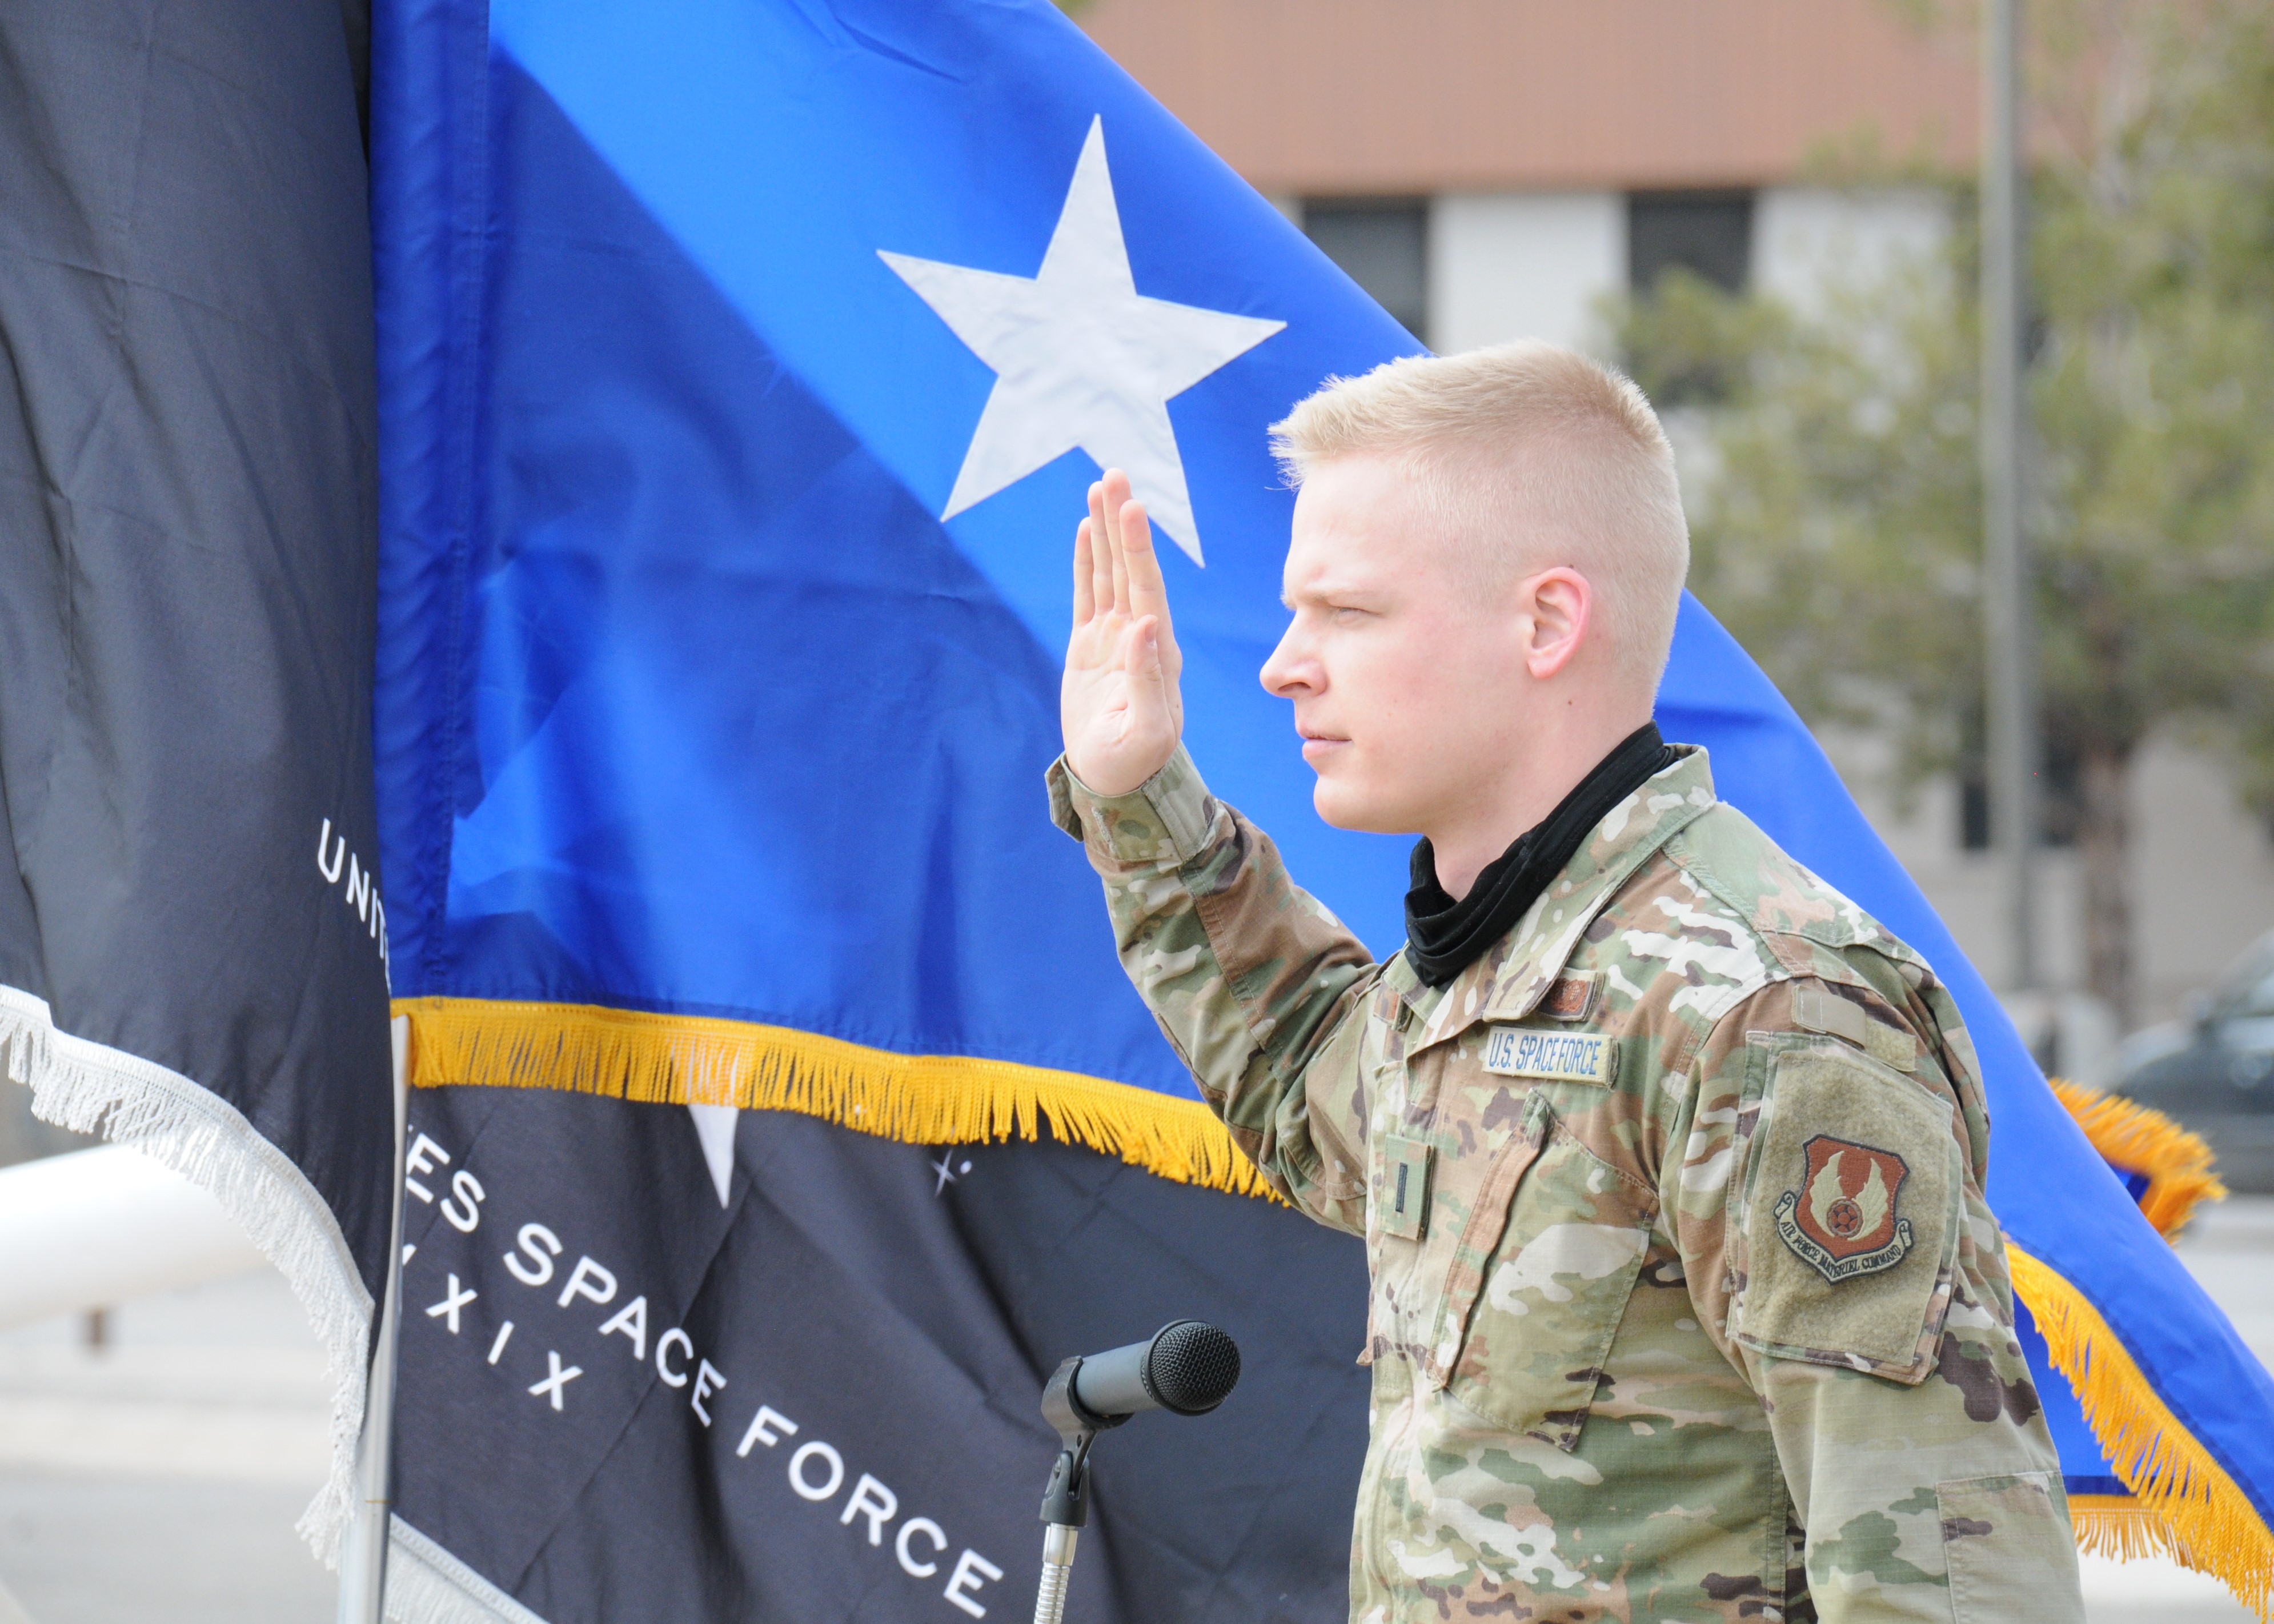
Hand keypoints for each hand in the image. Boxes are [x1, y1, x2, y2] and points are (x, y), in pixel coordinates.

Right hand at [1061, 469, 1184, 796]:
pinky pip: (1090, 594)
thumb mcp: (1145, 730)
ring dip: (1108, 532)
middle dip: (1124, 524)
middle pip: (1131, 569)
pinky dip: (1090, 562)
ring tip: (1103, 486)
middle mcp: (1142, 636)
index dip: (1139, 548)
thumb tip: (1143, 625)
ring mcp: (1116, 638)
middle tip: (1115, 475)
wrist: (1116, 781)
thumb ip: (1147, 678)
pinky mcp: (1092, 645)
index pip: (1148, 589)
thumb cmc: (1135, 761)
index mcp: (1160, 652)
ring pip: (1111, 574)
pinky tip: (1089, 529)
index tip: (1132, 508)